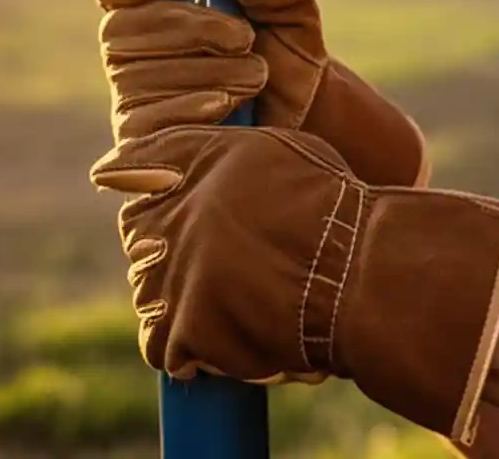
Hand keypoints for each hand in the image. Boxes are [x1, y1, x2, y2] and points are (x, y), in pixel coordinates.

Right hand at [91, 0, 428, 186]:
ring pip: (137, 78)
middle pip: (122, 30)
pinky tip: (226, 107)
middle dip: (186, 28)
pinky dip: (190, 108)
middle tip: (243, 36)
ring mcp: (130, 98)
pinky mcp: (141, 144)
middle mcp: (131, 51)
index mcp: (156, 5)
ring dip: (205, 71)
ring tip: (254, 76)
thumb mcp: (289, 5)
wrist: (307, 120)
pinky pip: (146, 122)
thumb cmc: (289, 54)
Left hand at [91, 125, 498, 442]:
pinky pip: (162, 347)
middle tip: (210, 265)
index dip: (138, 181)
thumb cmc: (340, 212)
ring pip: (147, 293)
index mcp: (197, 163)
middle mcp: (174, 212)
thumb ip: (230, 150)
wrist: (364, 274)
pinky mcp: (185, 326)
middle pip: (137, 232)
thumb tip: (186, 145)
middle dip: (164, 248)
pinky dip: (186, 353)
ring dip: (174, 302)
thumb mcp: (288, 150)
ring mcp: (174, 271)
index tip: (134, 190)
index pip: (138, 164)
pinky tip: (216, 347)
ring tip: (224, 306)